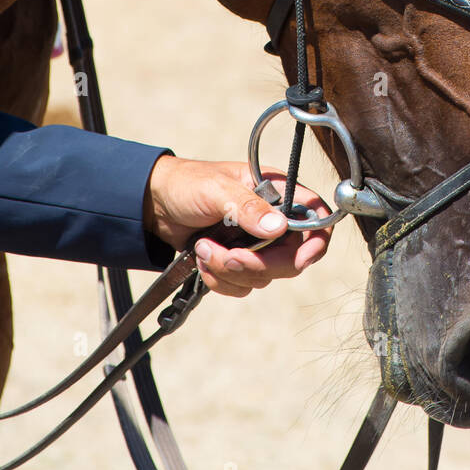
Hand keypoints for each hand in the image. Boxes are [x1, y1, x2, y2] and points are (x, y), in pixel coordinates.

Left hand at [144, 156, 331, 297]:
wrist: (154, 204)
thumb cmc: (188, 184)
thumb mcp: (217, 190)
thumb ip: (248, 207)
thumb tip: (279, 227)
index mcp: (276, 191)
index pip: (315, 216)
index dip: (316, 240)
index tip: (300, 259)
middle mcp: (272, 219)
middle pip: (292, 258)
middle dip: (259, 264)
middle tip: (228, 256)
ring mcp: (255, 243)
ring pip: (264, 276)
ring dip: (230, 271)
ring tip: (204, 248)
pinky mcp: (237, 261)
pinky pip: (242, 286)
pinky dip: (220, 280)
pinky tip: (202, 258)